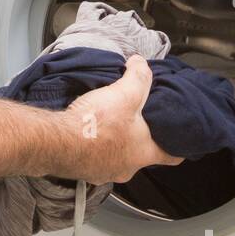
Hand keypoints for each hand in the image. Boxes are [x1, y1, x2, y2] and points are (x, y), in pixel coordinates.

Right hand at [65, 55, 182, 184]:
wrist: (56, 142)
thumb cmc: (95, 126)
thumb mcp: (126, 92)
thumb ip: (138, 76)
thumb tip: (140, 64)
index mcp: (143, 153)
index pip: (172, 156)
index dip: (178, 147)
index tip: (178, 141)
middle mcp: (125, 168)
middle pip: (141, 155)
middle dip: (139, 138)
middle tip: (136, 121)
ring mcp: (102, 172)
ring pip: (115, 157)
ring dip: (113, 143)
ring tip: (107, 124)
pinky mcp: (82, 170)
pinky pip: (92, 158)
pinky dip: (92, 147)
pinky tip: (85, 133)